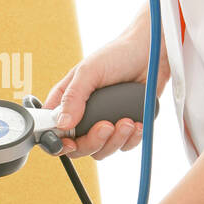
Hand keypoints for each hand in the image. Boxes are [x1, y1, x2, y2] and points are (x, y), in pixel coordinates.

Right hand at [47, 13, 170, 160]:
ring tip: (127, 121)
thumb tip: (62, 123)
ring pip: (101, 150)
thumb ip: (73, 97)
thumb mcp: (90, 70)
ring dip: (115, 140)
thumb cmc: (117, 55)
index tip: (70, 143)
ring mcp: (103, 123)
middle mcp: (83, 116)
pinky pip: (124, 146)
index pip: (53, 131)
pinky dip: (131, 139)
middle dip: (93, 142)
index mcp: (66, 101)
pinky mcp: (124, 127)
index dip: (57, 143)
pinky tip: (136, 123)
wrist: (151, 54)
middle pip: (78, 147)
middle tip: (106, 126)